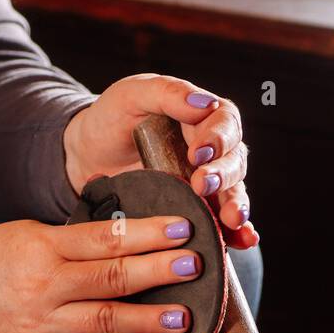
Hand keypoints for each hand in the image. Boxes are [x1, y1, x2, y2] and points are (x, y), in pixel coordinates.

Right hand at [0, 213, 200, 332]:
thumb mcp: (27, 235)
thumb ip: (73, 240)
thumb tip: (127, 240)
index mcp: (43, 249)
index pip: (104, 239)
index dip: (146, 234)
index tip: (181, 229)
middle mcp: (45, 288)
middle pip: (110, 279)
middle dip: (156, 272)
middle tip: (192, 266)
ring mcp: (44, 326)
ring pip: (104, 323)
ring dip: (147, 322)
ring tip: (182, 318)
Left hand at [63, 74, 258, 250]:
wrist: (90, 156)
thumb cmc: (113, 118)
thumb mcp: (133, 94)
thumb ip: (168, 93)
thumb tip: (205, 103)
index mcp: (203, 116)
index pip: (224, 123)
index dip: (217, 139)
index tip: (198, 154)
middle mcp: (212, 150)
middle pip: (234, 160)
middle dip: (224, 175)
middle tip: (203, 186)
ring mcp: (207, 182)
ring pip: (234, 192)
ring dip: (237, 205)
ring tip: (232, 219)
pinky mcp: (198, 209)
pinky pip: (223, 220)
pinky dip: (237, 231)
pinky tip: (243, 240)